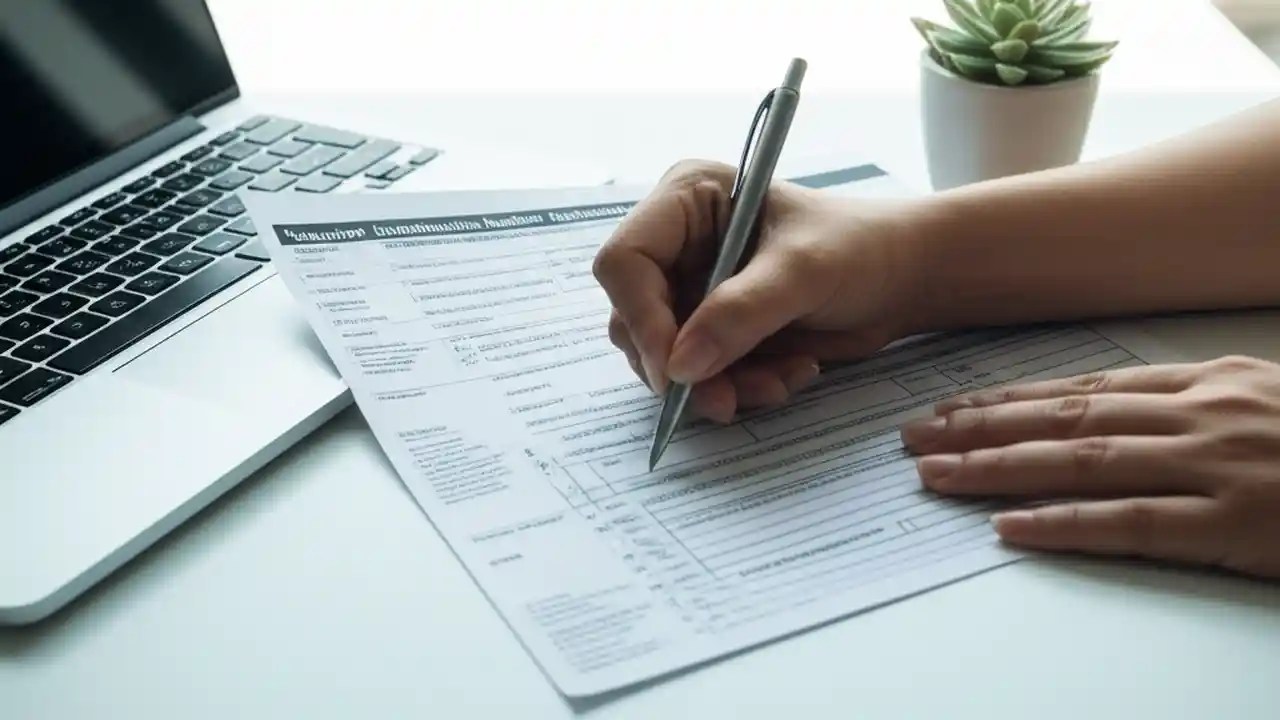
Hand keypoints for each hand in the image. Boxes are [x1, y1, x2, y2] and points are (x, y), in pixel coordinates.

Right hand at [593, 160, 919, 421]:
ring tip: (777, 384)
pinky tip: (789, 375)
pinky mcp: (713, 329)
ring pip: (666, 357)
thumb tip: (679, 367)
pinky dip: (739, 387)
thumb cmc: (860, 248)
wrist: (904, 279)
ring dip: (718, 384)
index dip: (641, 318)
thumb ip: (740, 314)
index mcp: (686, 199)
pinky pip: (699, 375)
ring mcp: (693, 289)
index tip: (675, 373)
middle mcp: (677, 243)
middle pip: (634, 318)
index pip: (625, 261)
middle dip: (684, 365)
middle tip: (727, 400)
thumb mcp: (802, 272)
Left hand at [901, 355, 1279, 578]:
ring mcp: (1216, 465)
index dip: (1007, 398)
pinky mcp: (1233, 523)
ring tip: (936, 477)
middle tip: (914, 437)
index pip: (1082, 387)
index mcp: (1207, 380)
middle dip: (980, 427)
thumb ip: (1190, 400)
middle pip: (1065, 416)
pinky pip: (1130, 523)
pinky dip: (1064, 525)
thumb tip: (1108, 411)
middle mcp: (1200, 412)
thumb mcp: (1263, 399)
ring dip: (999, 469)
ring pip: (1082, 461)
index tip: (950, 406)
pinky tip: (1010, 528)